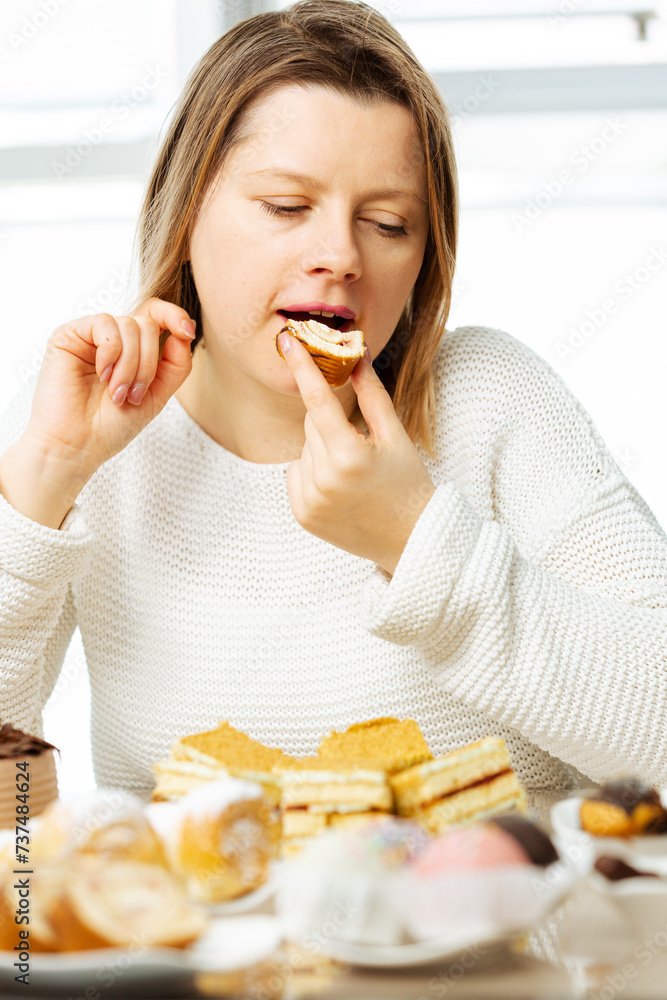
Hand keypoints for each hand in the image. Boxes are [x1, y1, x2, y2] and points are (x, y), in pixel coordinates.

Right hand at [0, 299, 193, 528]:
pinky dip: (111, 352)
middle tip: (133, 395)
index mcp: (133, 351)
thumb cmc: (112, 426)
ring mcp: (91, 336)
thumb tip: (185, 331)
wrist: (77, 445)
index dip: (175, 316)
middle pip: (148, 324)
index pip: (156, 317)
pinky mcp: (69, 335)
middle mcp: (113, 340)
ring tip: (116, 393)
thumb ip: (176, 365)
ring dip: (130, 365)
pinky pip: (105, 323)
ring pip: (130, 324)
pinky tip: (102, 375)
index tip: (187, 332)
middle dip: (148, 363)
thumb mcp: (157, 396)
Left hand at [278, 333, 435, 574]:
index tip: (288, 340)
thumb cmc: (408, 483)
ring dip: (322, 449)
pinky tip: (339, 487)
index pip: (318, 400)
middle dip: (331, 423)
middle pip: (312, 424)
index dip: (303, 367)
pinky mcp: (301, 514)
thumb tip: (356, 354)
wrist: (409, 539)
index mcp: (350, 456)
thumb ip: (372, 394)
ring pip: (303, 448)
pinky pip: (295, 473)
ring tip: (353, 472)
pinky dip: (312, 471)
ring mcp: (309, 499)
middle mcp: (324, 479)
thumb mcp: (396, 436)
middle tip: (360, 444)